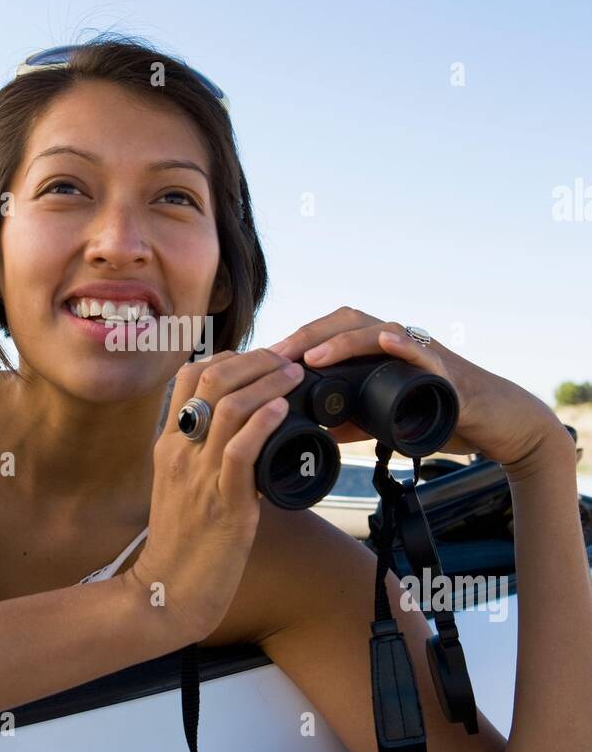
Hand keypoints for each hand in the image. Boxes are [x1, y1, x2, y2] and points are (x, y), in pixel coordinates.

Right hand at [128, 348, 303, 638]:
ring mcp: (199, 475)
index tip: (260, 361)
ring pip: (230, 406)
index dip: (230, 357)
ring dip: (269, 382)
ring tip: (294, 376)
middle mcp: (180, 451)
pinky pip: (240, 450)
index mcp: (169, 443)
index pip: (190, 376)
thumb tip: (242, 432)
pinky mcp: (223, 502)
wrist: (167, 591)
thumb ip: (202, 455)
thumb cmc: (182, 543)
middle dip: (255, 360)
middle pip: (212, 379)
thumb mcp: (181, 486)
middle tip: (287, 361)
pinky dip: (264, 422)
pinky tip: (283, 410)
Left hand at [267, 306, 568, 471]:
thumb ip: (347, 420)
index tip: (259, 362)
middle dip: (306, 336)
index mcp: (375, 351)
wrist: (493, 424)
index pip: (327, 335)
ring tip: (313, 356)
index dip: (293, 344)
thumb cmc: (437, 415)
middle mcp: (394, 341)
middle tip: (275, 357)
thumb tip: (308, 429)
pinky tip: (385, 342)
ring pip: (376, 330)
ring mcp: (420, 349)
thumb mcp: (380, 421)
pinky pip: (422, 350)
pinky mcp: (445, 367)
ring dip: (342, 341)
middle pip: (344, 322)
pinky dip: (402, 344)